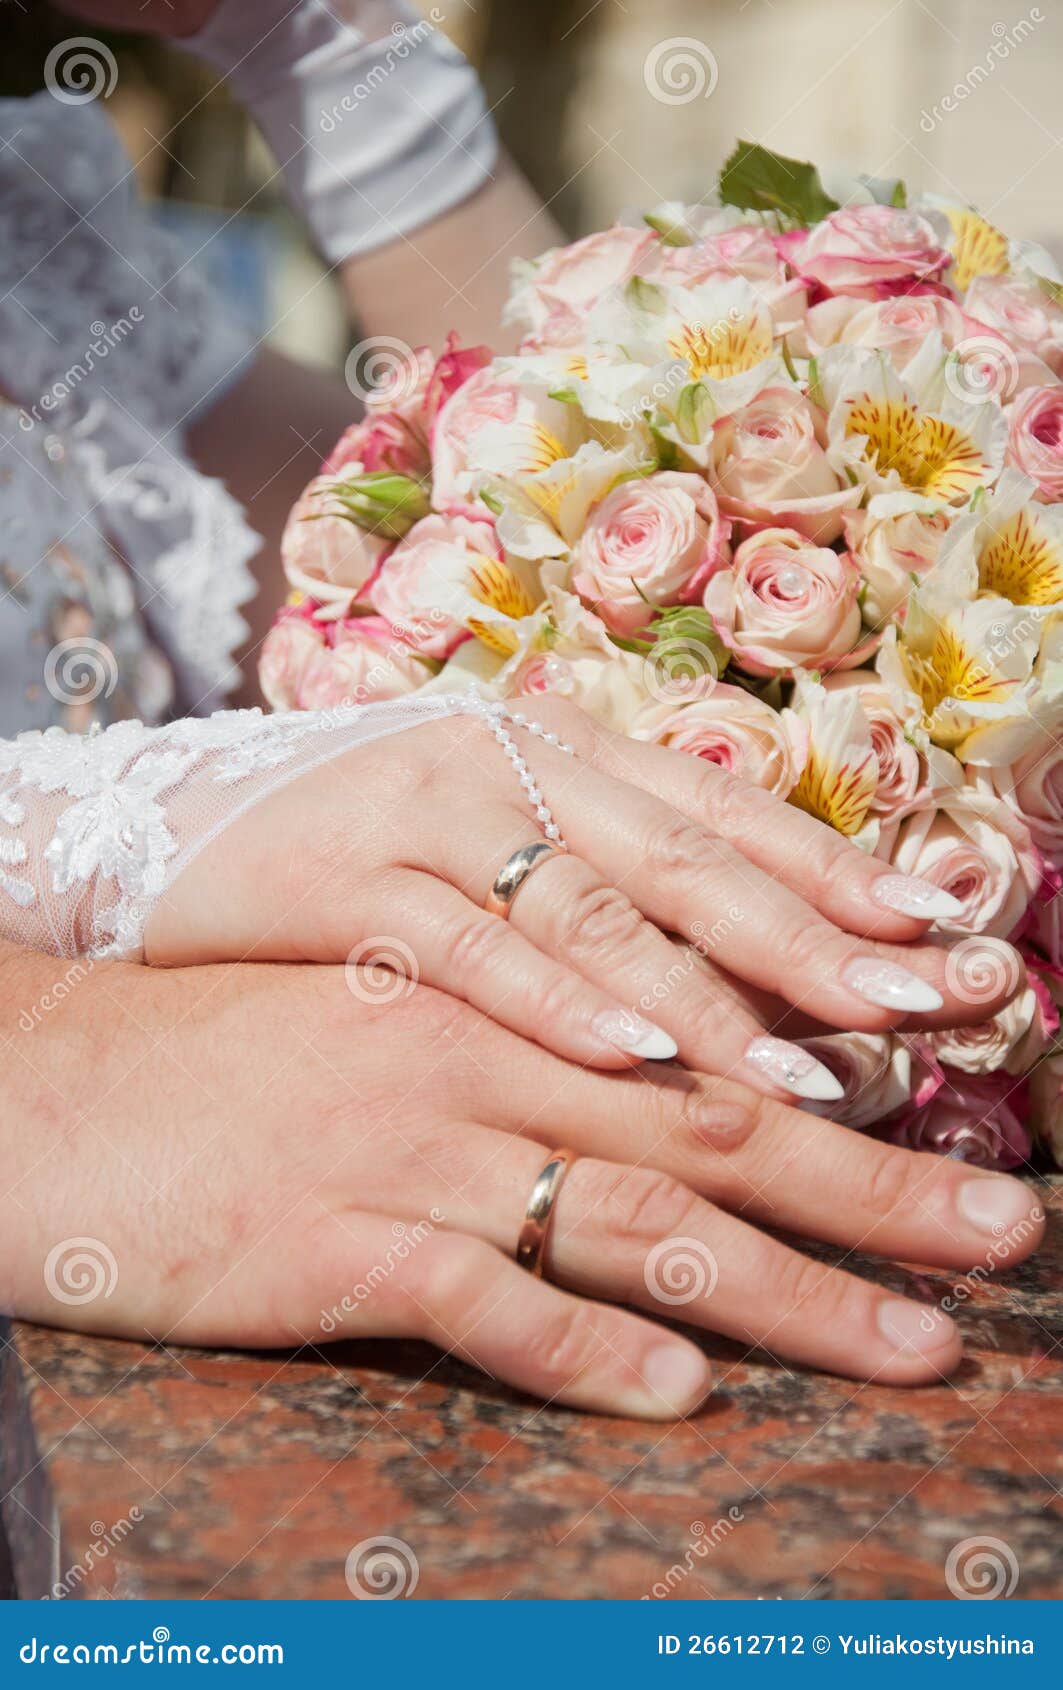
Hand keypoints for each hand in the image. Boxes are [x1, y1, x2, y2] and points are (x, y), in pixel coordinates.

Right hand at [1, 950, 1043, 1415]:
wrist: (60, 1092)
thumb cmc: (233, 1060)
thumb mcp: (393, 1022)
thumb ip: (523, 1044)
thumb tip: (655, 1088)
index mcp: (503, 996)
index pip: (710, 1041)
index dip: (846, 1090)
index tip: (965, 1121)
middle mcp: (480, 1058)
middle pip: (710, 1128)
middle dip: (875, 1187)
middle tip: (1005, 1232)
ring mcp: (409, 1148)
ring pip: (629, 1216)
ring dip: (786, 1289)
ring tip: (911, 1345)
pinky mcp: (330, 1244)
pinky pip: (477, 1302)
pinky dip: (580, 1348)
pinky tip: (675, 1394)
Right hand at [146, 697, 1024, 1103]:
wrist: (159, 844)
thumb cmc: (351, 864)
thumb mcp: (487, 847)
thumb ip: (608, 884)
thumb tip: (755, 961)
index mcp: (549, 745)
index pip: (720, 811)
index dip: (835, 874)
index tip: (945, 933)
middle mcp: (498, 763)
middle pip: (683, 859)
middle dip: (813, 943)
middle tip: (930, 1007)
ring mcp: (417, 818)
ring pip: (590, 911)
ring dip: (707, 996)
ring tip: (811, 1074)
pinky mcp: (337, 888)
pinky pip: (464, 953)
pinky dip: (554, 1005)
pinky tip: (635, 1058)